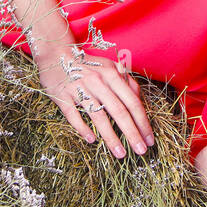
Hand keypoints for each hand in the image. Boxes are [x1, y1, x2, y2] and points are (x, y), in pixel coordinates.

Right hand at [36, 48, 154, 158]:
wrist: (56, 52)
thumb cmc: (88, 63)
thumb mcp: (110, 66)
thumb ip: (126, 81)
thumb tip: (139, 99)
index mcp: (112, 74)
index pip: (132, 101)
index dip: (143, 122)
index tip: (149, 140)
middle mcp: (98, 81)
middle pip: (119, 111)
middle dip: (132, 133)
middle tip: (141, 151)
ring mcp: (80, 88)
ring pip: (98, 116)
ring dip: (111, 137)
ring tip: (121, 153)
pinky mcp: (62, 95)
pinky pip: (73, 114)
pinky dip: (82, 128)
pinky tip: (91, 140)